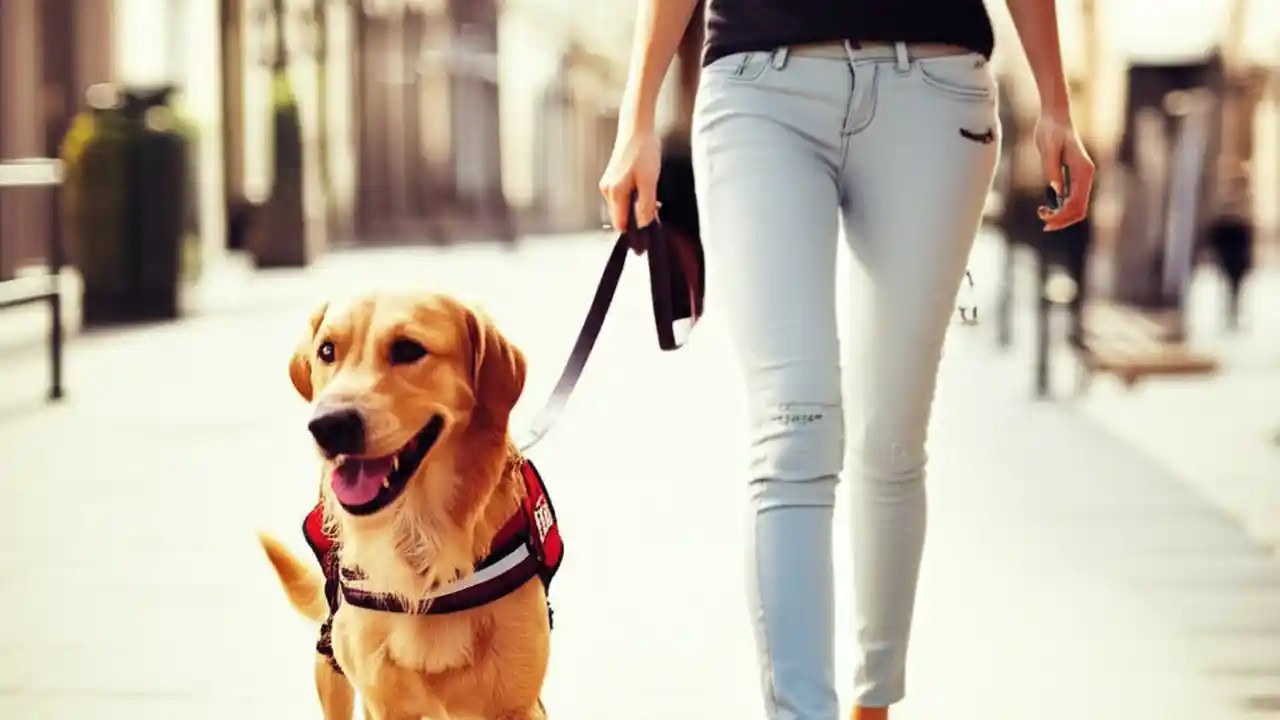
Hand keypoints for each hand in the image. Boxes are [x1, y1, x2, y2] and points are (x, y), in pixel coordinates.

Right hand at [598, 126, 661, 233]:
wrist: (636, 128)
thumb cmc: (644, 152)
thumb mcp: (649, 181)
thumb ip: (646, 205)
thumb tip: (645, 224)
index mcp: (615, 193)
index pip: (621, 224)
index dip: (634, 232)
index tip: (647, 234)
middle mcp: (607, 191)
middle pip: (621, 216)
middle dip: (637, 217)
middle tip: (656, 210)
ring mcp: (608, 184)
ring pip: (622, 206)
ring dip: (637, 206)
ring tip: (652, 196)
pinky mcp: (612, 178)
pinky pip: (622, 196)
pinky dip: (634, 197)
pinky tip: (645, 188)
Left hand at [1034, 112, 1094, 231]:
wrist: (1055, 117)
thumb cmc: (1050, 130)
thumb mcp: (1047, 148)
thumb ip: (1052, 169)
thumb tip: (1056, 191)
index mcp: (1083, 171)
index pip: (1077, 203)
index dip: (1062, 217)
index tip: (1045, 220)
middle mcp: (1087, 175)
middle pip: (1080, 209)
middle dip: (1063, 220)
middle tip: (1043, 224)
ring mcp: (1082, 176)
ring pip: (1077, 206)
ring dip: (1062, 216)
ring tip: (1042, 214)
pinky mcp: (1075, 176)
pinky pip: (1072, 198)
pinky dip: (1061, 207)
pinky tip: (1046, 207)